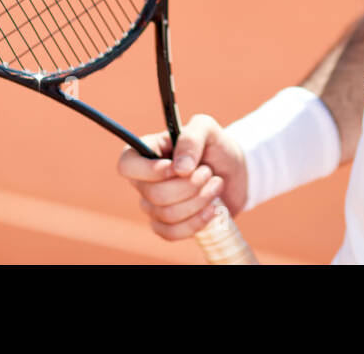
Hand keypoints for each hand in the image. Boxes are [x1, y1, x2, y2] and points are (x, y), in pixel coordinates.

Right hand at [116, 114, 248, 240]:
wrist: (237, 172)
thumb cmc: (216, 147)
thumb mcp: (207, 129)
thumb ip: (191, 139)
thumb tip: (180, 168)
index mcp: (146, 152)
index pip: (127, 166)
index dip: (149, 171)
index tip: (177, 168)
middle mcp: (145, 180)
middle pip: (154, 194)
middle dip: (189, 185)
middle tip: (208, 172)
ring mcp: (154, 206)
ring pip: (166, 214)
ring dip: (199, 200)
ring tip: (216, 184)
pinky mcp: (168, 225)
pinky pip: (171, 233)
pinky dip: (196, 222)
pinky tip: (213, 208)